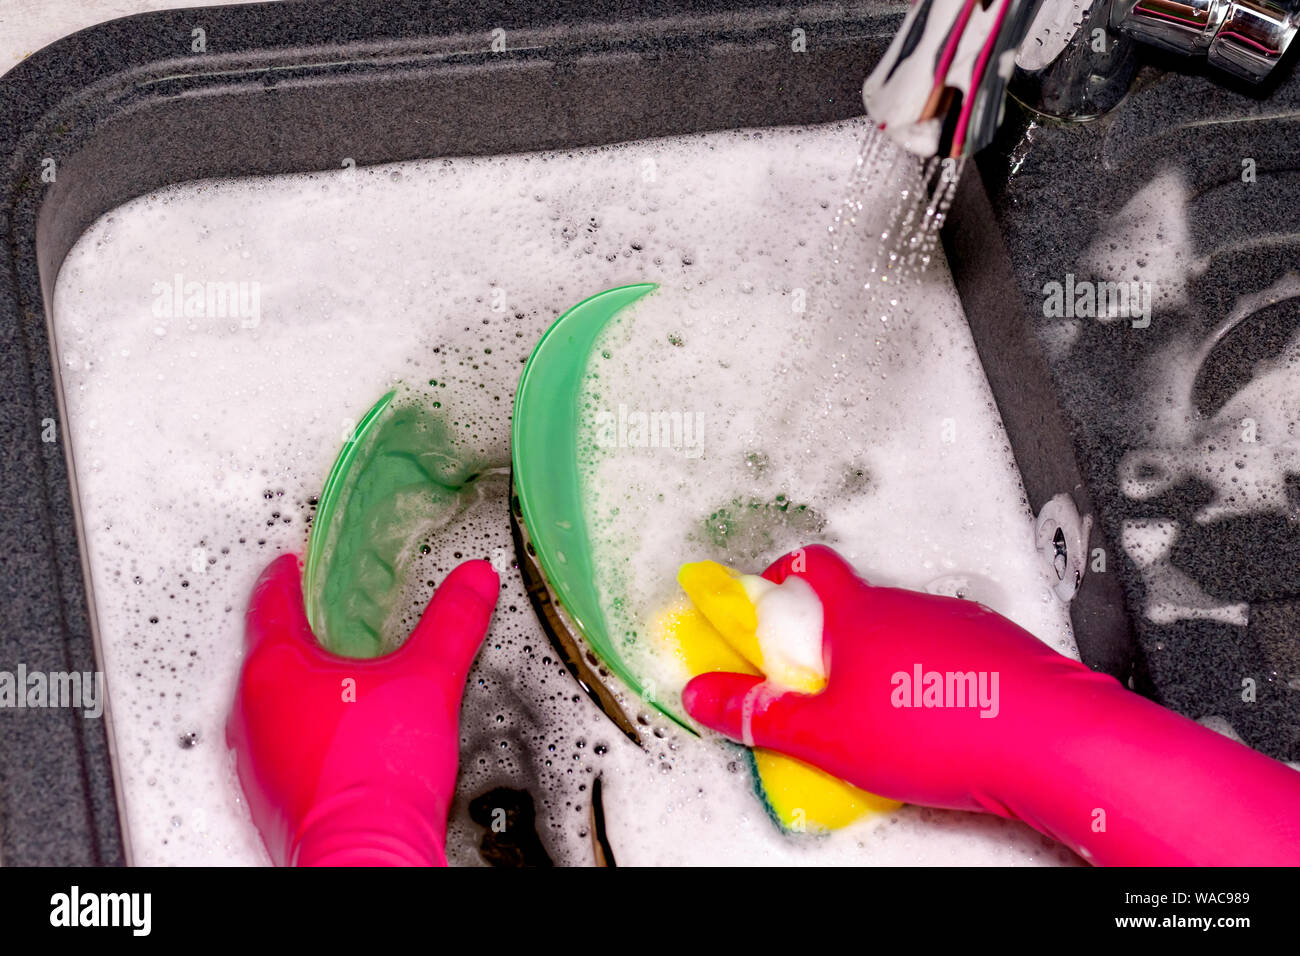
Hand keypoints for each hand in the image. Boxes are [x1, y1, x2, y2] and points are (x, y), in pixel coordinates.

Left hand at [227, 553, 498, 865]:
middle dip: (300, 635)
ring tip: (341, 680)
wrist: (366, 854)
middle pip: (268, 652)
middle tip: (327, 622)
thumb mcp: (429, 679)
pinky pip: (278, 746)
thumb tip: (473, 582)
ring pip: (269, 703)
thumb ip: (453, 623)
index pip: (270, 602)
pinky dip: (304, 732)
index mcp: (276, 670)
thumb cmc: (375, 778)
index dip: (286, 577)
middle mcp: (251, 712)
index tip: (291, 565)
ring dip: (301, 689)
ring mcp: (254, 758)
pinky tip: (341, 739)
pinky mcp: (267, 796)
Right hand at [681, 545, 1299, 863]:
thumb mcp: (826, 736)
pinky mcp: (995, 650)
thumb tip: (707, 696)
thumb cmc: (944, 729)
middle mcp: (908, 606)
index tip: (765, 600)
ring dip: (879, 663)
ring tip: (875, 719)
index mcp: (858, 614)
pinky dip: (926, 680)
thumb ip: (760, 714)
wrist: (1051, 743)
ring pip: (901, 632)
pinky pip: (944, 654)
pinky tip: (929, 726)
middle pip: (852, 604)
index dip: (780, 577)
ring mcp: (955, 624)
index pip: (809, 567)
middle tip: (815, 687)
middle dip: (826, 642)